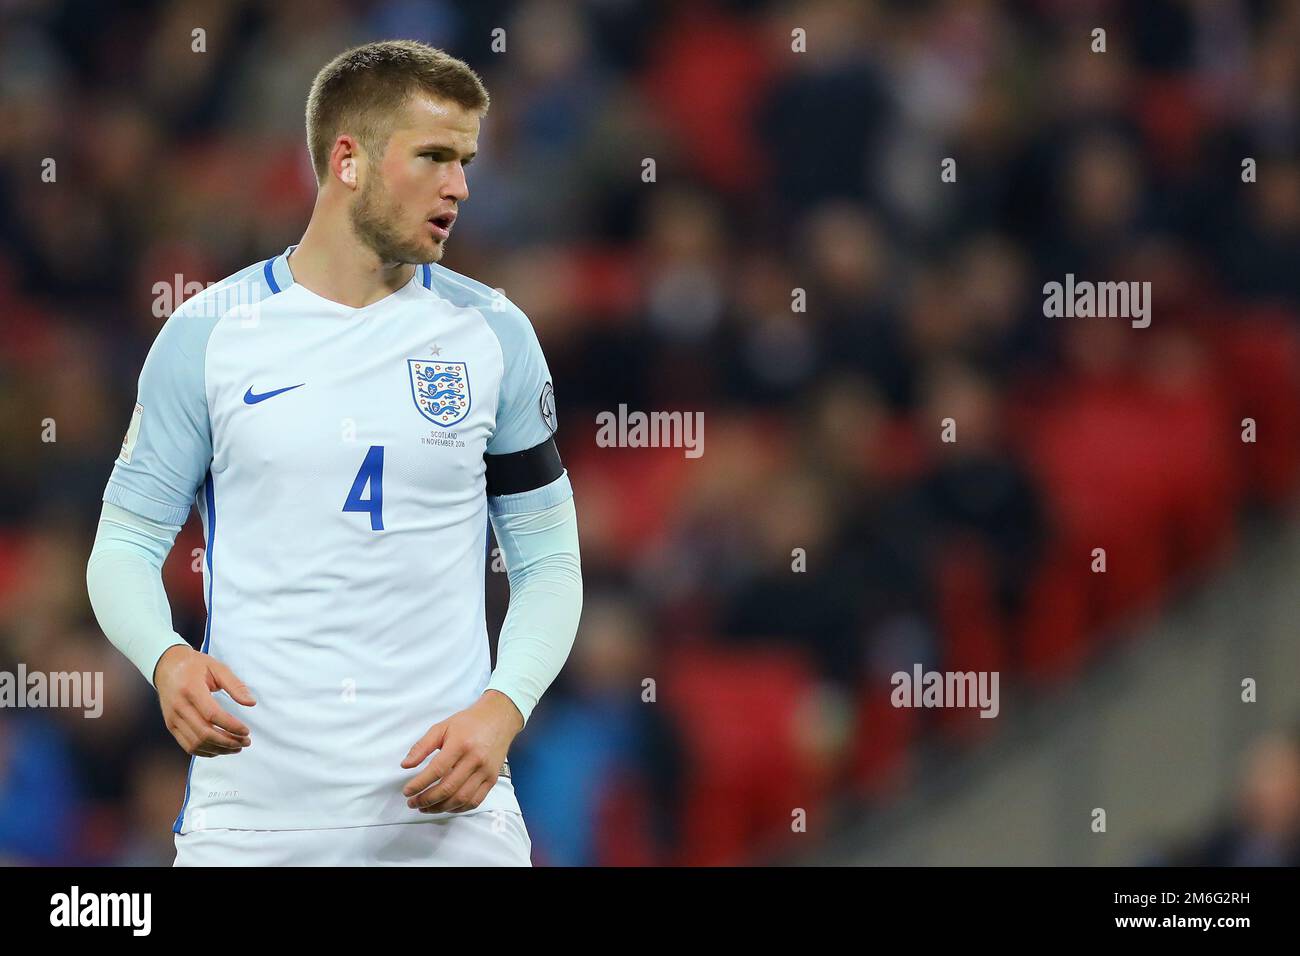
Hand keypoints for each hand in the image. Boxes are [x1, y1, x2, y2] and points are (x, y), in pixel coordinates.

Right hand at [154, 644, 254, 757]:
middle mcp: (179, 706)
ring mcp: (173, 718)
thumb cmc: (194, 665)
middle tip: (246, 742)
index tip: (246, 731)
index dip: (231, 726)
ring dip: (218, 749)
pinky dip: (205, 751)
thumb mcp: (217, 667)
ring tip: (236, 747)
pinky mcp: (170, 726)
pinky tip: (220, 749)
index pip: (212, 714)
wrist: (166, 666)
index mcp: (191, 689)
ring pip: (196, 743)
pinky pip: (187, 745)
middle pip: (204, 733)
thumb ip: (235, 685)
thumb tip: (251, 703)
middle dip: (228, 741)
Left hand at [400, 690, 523, 813]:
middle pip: (448, 788)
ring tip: (426, 807)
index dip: (419, 784)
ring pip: (461, 798)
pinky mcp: (492, 779)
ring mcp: (485, 771)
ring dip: (440, 808)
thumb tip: (405, 765)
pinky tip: (446, 807)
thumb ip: (422, 746)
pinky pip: (475, 801)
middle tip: (413, 803)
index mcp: (460, 744)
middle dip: (427, 800)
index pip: (437, 770)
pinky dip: (458, 808)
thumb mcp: (442, 727)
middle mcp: (475, 759)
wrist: (499, 719)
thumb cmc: (468, 723)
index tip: (407, 791)